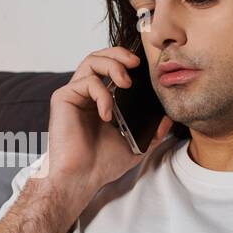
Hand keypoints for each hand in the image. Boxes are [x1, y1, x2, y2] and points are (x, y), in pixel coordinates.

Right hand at [42, 46, 173, 197]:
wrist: (81, 178)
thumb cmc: (102, 164)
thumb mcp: (136, 145)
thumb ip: (152, 131)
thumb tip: (169, 118)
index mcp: (100, 100)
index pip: (111, 68)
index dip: (126, 61)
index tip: (145, 67)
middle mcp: (85, 94)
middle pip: (100, 57)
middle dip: (119, 54)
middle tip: (136, 63)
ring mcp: (74, 95)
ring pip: (91, 61)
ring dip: (112, 65)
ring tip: (126, 82)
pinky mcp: (63, 98)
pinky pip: (87, 82)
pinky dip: (102, 94)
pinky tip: (108, 114)